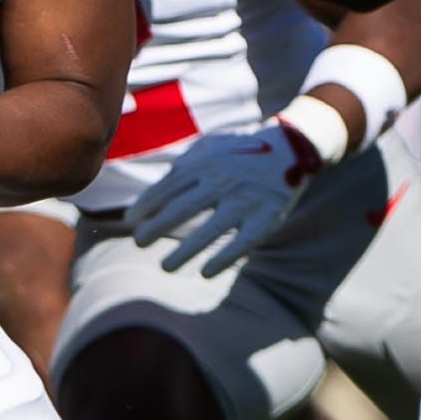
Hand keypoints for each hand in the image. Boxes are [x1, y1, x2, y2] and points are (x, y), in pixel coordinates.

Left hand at [128, 116, 324, 275]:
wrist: (290, 148)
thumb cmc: (239, 151)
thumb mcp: (209, 147)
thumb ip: (180, 166)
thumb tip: (149, 195)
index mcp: (205, 163)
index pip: (168, 186)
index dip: (146, 204)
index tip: (130, 221)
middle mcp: (223, 180)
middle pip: (183, 208)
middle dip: (157, 226)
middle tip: (138, 242)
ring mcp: (245, 199)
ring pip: (211, 229)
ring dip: (185, 250)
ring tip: (165, 267)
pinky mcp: (266, 216)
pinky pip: (243, 241)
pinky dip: (224, 257)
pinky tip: (205, 272)